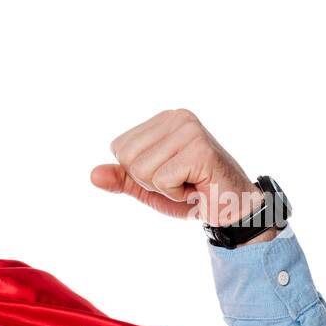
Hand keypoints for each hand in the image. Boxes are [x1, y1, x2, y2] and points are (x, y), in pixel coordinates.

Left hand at [90, 109, 267, 230]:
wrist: (232, 208)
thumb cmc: (192, 194)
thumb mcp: (149, 187)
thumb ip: (122, 179)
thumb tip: (93, 174)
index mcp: (163, 120)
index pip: (119, 148)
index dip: (137, 172)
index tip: (168, 174)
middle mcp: (176, 117)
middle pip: (127, 158)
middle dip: (148, 181)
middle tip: (179, 180)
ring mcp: (189, 130)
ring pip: (141, 170)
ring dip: (164, 188)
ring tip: (188, 183)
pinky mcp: (199, 149)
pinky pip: (160, 180)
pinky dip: (175, 193)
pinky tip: (196, 187)